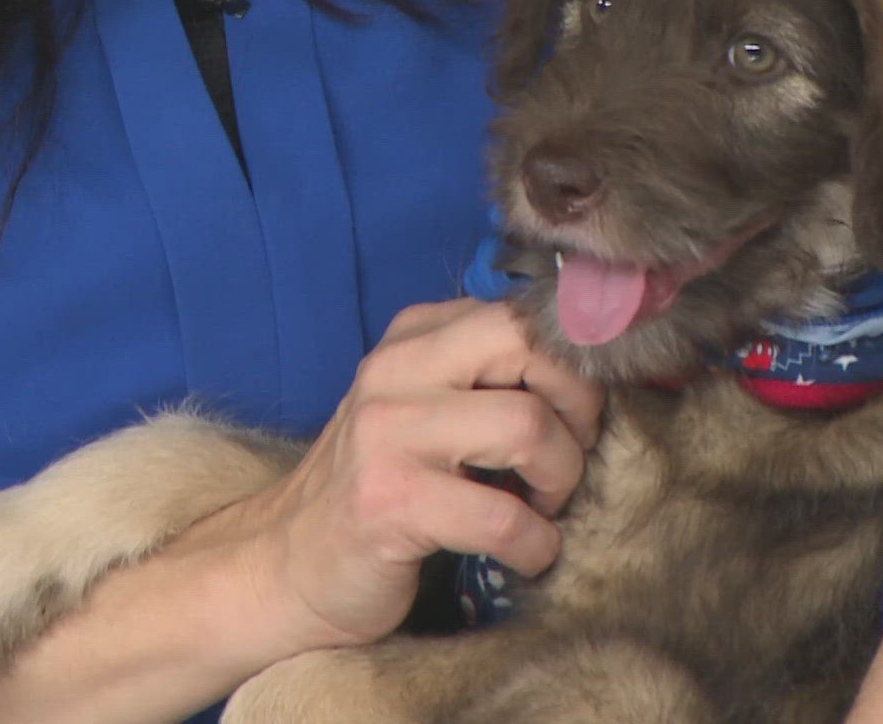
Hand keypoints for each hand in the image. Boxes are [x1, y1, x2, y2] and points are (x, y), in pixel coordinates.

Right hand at [185, 298, 604, 651]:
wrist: (288, 565)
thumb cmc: (380, 490)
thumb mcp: (426, 409)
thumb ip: (487, 378)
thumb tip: (594, 375)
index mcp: (412, 338)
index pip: (523, 316)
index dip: (574, 372)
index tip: (576, 422)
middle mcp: (394, 371)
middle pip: (530, 349)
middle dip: (577, 411)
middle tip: (564, 462)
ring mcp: (386, 434)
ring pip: (526, 427)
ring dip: (559, 481)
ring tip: (540, 509)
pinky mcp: (389, 501)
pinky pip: (502, 515)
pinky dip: (534, 544)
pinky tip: (522, 554)